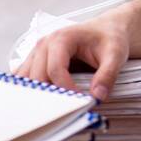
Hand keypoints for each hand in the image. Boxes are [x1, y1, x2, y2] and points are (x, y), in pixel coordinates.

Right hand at [13, 12, 131, 101]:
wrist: (106, 29)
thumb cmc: (110, 38)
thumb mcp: (115, 54)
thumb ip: (108, 75)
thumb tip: (98, 97)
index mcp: (61, 39)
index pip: (55, 70)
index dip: (66, 89)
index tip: (80, 102)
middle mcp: (44, 45)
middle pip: (37, 77)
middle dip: (51, 96)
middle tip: (67, 111)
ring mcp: (37, 53)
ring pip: (27, 81)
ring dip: (38, 96)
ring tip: (57, 108)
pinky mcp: (35, 62)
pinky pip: (25, 80)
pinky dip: (31, 92)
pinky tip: (46, 101)